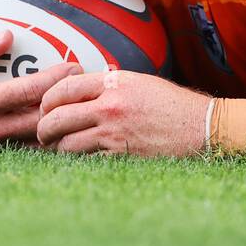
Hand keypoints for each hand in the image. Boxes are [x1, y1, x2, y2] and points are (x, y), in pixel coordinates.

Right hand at [0, 31, 78, 143]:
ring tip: (76, 101)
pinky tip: (58, 122)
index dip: (55, 78)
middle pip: (40, 117)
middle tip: (85, 83)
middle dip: (65, 100)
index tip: (73, 65)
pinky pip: (23, 147)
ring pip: (35, 137)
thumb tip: (7, 35)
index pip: (27, 91)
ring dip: (57, 119)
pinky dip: (42, 135)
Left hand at [36, 68, 209, 155]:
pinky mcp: (121, 156)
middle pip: (57, 117)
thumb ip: (110, 85)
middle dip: (44, 128)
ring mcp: (114, 133)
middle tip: (43, 134)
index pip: (64, 87)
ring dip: (57, 148)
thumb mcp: (141, 82)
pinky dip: (77, 162)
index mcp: (114, 83)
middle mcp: (110, 106)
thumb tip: (82, 90)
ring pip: (66, 143)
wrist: (201, 128)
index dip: (47, 99)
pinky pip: (85, 161)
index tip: (45, 108)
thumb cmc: (173, 104)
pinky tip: (78, 161)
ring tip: (57, 149)